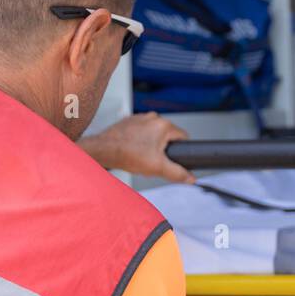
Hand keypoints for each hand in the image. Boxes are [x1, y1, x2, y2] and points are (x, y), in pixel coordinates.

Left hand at [80, 113, 194, 182]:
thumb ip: (177, 173)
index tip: (171, 157)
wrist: (104, 150)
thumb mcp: (157, 168)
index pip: (183, 137)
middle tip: (153, 159)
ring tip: (141, 155)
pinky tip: (133, 149)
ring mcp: (141, 117)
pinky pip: (142, 131)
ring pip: (154, 133)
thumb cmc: (127, 155)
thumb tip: (190, 178)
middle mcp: (153, 117)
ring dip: (151, 144)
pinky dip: (140, 140)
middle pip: (168, 136)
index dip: (180, 150)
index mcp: (164, 125)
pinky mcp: (130, 121)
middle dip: (163, 148)